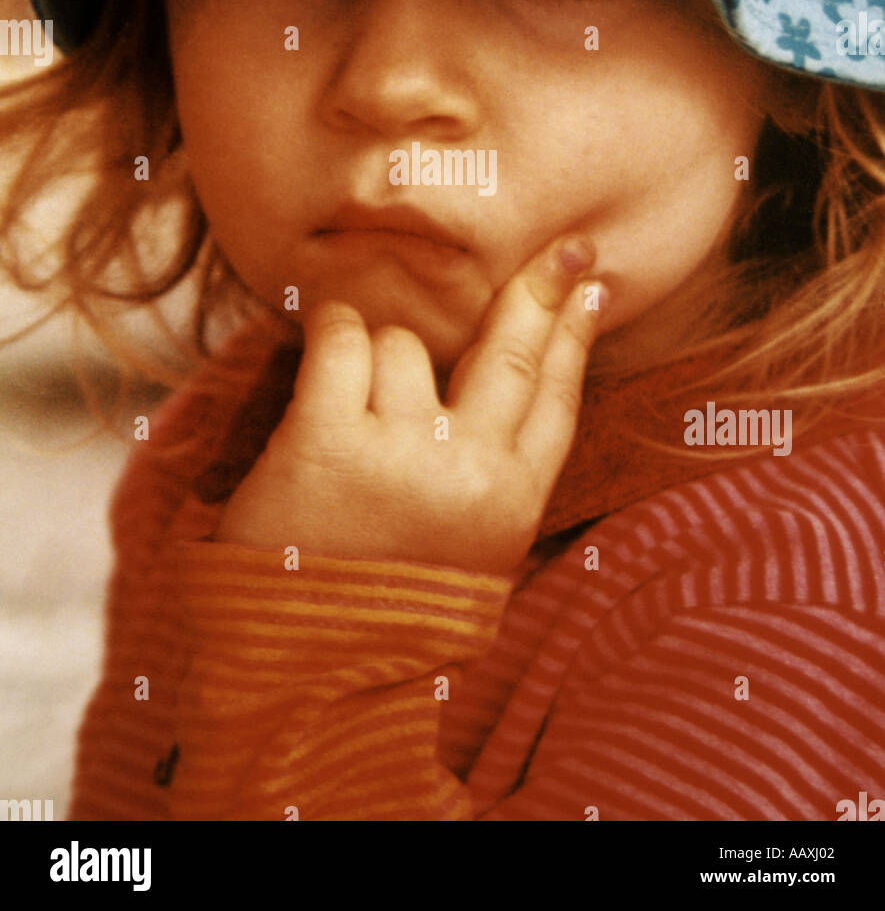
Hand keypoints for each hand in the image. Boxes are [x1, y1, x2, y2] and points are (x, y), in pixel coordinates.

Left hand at [213, 229, 606, 575]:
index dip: (575, 335)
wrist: (299, 676)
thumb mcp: (471, 553)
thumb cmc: (382, 605)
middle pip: (510, 354)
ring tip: (350, 410)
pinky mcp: (327, 441)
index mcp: (510, 507)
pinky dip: (332, 330)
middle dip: (539, 292)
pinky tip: (326, 341)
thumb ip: (494, 475)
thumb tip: (512, 381)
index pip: (557, 398)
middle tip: (562, 248)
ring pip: (403, 343)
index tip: (590, 285)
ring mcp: (401, 455)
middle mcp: (467, 475)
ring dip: (375, 357)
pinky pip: (342, 339)